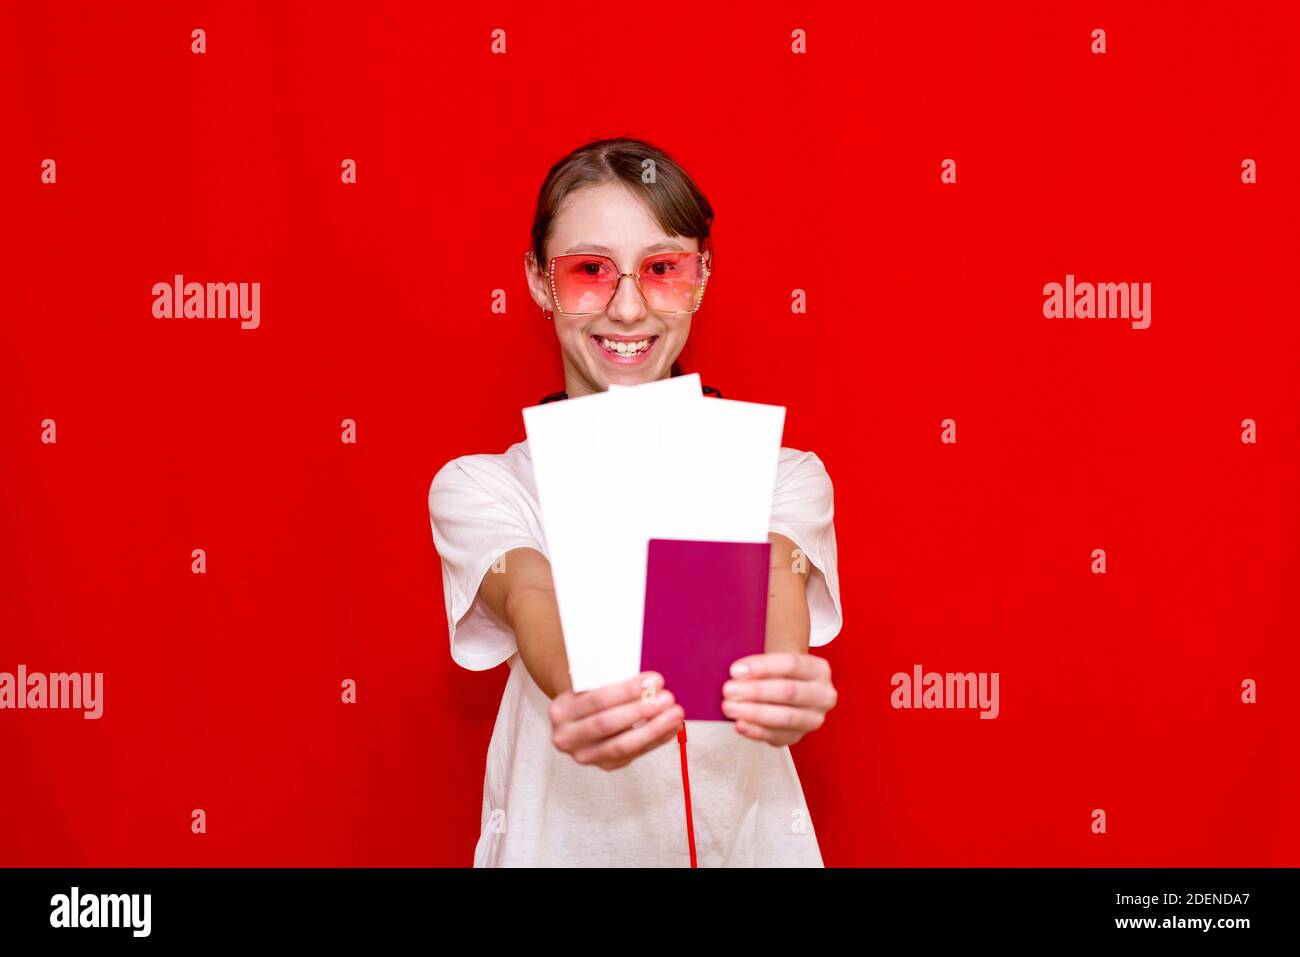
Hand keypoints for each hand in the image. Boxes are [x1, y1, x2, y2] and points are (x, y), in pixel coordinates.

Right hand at [549, 671, 685, 770]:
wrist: (578, 715)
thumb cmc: (590, 692)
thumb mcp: (590, 681)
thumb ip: (609, 679)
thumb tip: (648, 682)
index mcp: (560, 710)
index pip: (597, 699)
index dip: (628, 690)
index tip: (654, 679)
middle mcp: (567, 737)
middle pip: (608, 724)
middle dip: (641, 711)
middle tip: (667, 698)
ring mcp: (585, 755)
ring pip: (622, 745)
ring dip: (653, 729)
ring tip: (675, 714)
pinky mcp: (604, 765)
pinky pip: (634, 754)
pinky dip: (655, 740)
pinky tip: (671, 727)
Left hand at [721, 652, 837, 746]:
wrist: (788, 688)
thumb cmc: (777, 673)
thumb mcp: (774, 662)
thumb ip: (759, 668)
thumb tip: (737, 675)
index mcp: (818, 669)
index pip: (791, 664)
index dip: (762, 667)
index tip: (735, 670)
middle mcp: (823, 695)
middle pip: (789, 692)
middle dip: (756, 692)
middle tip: (729, 690)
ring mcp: (813, 719)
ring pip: (786, 717)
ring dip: (754, 713)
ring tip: (729, 707)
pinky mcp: (798, 737)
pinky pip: (777, 736)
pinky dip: (756, 731)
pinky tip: (740, 724)